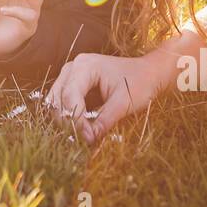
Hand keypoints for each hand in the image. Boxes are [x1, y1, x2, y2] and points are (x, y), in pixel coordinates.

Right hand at [45, 52, 161, 144]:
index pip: (69, 96)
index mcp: (84, 66)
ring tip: (84, 136)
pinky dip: (70, 118)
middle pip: (58, 99)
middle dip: (68, 121)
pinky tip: (83, 130)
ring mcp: (71, 76)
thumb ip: (105, 120)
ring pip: (57, 102)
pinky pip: (64, 104)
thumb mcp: (125, 102)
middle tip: (84, 140)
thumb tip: (89, 139)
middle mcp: (73, 68)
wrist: (149, 73)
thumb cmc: (140, 82)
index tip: (88, 138)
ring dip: (67, 121)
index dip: (76, 120)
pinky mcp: (74, 85)